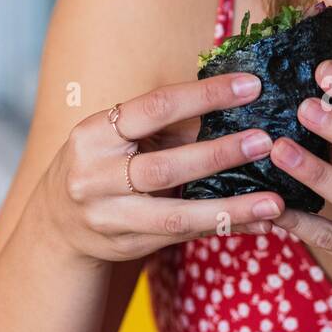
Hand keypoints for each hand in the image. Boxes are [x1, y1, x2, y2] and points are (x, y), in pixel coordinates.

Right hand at [39, 72, 285, 262]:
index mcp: (95, 133)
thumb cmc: (104, 163)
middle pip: (164, 166)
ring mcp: (109, 217)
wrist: (57, 223)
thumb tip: (237, 100)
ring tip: (274, 202)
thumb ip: (169, 123)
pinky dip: (226, 228)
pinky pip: (185, 236)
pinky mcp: (128, 245)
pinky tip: (262, 224)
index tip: (251, 85)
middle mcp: (95, 177)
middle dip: (219, 154)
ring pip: (176, 215)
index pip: (156, 107)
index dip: (205, 95)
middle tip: (265, 142)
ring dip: (230, 208)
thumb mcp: (121, 136)